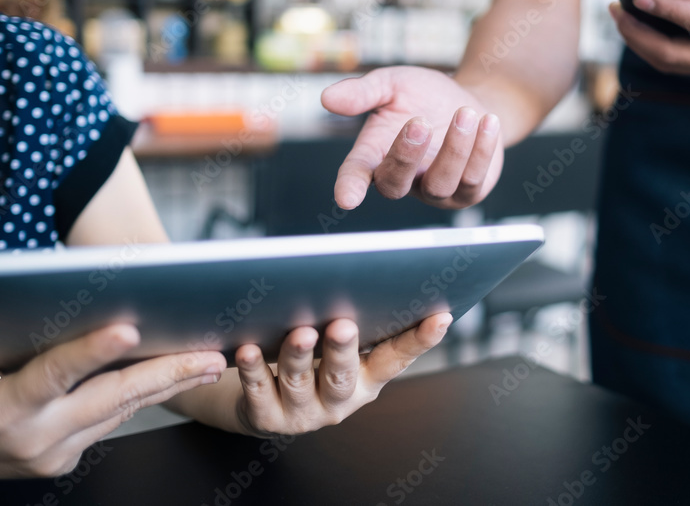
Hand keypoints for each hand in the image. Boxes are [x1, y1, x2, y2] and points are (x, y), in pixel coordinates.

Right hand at [0, 324, 225, 477]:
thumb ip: (6, 333)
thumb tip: (46, 296)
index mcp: (5, 409)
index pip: (54, 374)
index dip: (92, 351)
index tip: (130, 329)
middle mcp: (35, 439)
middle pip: (111, 399)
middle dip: (167, 374)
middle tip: (211, 357)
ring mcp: (53, 455)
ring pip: (121, 411)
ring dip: (169, 385)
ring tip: (211, 362)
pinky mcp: (65, 460)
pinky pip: (110, 421)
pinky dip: (142, 396)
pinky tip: (178, 377)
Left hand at [233, 313, 451, 436]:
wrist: (265, 404)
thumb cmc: (312, 360)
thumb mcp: (340, 347)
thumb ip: (356, 321)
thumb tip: (370, 270)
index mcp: (368, 378)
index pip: (398, 357)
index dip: (421, 340)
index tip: (441, 316)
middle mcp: (342, 400)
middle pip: (343, 375)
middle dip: (343, 350)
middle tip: (343, 325)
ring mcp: (305, 413)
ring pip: (301, 382)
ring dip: (299, 356)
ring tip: (299, 333)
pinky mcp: (269, 419)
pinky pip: (260, 393)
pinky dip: (254, 371)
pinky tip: (248, 350)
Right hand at [322, 67, 503, 209]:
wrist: (473, 103)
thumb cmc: (425, 96)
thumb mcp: (393, 83)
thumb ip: (363, 92)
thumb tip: (327, 98)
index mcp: (375, 155)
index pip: (355, 174)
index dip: (349, 186)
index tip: (346, 198)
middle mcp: (403, 179)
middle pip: (395, 184)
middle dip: (406, 155)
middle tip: (420, 121)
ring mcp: (436, 191)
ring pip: (440, 184)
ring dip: (454, 148)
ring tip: (466, 112)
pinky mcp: (468, 192)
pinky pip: (472, 180)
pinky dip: (481, 150)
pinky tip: (487, 121)